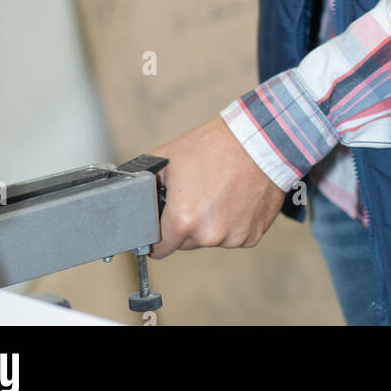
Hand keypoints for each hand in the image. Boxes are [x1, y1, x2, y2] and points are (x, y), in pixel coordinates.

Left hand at [147, 117, 286, 258]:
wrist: (258, 141)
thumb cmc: (215, 145)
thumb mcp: (169, 157)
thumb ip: (146, 182)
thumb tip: (132, 195)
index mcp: (183, 219)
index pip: (159, 248)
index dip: (157, 236)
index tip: (162, 225)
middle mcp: (207, 235)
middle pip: (185, 242)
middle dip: (186, 224)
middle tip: (195, 195)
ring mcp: (232, 237)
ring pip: (210, 239)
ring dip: (210, 223)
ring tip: (218, 192)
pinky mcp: (251, 236)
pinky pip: (233, 236)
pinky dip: (232, 222)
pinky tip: (235, 199)